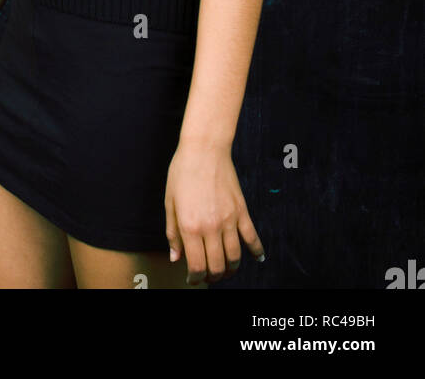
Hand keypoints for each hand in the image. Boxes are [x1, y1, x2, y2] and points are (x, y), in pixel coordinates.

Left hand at [165, 142, 265, 284]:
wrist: (204, 148)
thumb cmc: (182, 172)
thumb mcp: (169, 202)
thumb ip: (173, 232)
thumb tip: (176, 258)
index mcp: (190, 226)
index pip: (196, 266)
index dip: (195, 278)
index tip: (193, 279)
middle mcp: (211, 227)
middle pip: (217, 266)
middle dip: (212, 276)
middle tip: (208, 275)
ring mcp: (229, 220)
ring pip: (234, 257)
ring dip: (231, 269)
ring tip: (226, 270)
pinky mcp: (241, 211)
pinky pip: (252, 237)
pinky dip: (256, 251)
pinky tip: (257, 258)